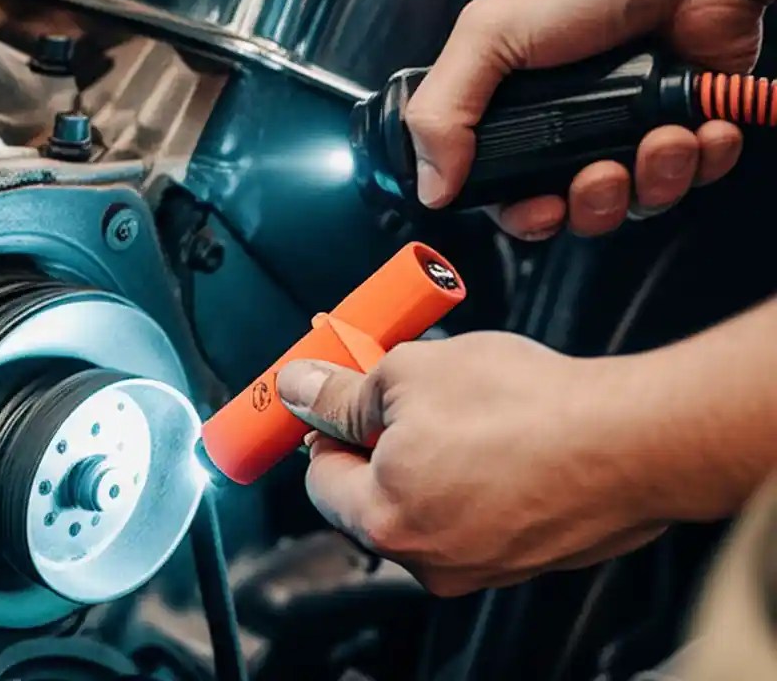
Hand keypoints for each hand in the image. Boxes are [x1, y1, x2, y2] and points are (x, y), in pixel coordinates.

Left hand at [276, 333, 665, 596]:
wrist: (636, 441)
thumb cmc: (527, 410)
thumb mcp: (408, 373)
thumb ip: (342, 391)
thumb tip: (302, 389)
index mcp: (385, 522)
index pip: (319, 477)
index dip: (324, 425)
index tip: (336, 394)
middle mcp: (428, 560)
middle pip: (372, 495)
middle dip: (378, 439)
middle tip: (397, 388)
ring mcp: (481, 565)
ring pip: (427, 501)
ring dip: (428, 454)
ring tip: (458, 404)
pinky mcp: (526, 556)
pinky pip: (477, 511)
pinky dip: (475, 474)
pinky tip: (499, 433)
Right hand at [410, 0, 774, 238]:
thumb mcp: (490, 34)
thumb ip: (444, 112)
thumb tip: (429, 188)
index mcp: (516, 109)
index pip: (509, 192)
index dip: (524, 214)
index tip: (541, 209)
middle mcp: (572, 125)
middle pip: (574, 209)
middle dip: (593, 203)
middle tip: (601, 173)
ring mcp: (632, 127)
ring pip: (638, 202)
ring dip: (653, 181)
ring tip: (661, 136)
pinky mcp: (689, 123)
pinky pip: (696, 176)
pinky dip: (703, 161)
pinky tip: (699, 127)